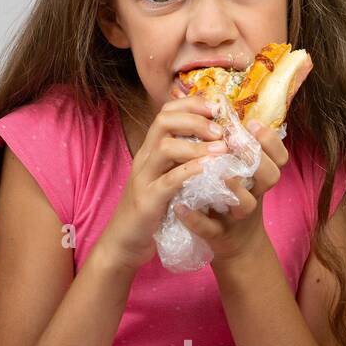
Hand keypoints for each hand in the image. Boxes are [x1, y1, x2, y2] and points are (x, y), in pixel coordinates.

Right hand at [99, 94, 227, 268]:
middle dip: (195, 119)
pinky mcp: (148, 201)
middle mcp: (145, 159)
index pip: (166, 112)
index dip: (191, 104)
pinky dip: (190, 171)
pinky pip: (168, 180)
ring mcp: (144, 179)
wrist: (124, 242)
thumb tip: (212, 142)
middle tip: (220, 130)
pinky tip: (209, 171)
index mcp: (150, 151)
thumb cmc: (151, 210)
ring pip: (165, 147)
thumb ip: (181, 160)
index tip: (216, 107)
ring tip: (221, 151)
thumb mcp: (165, 178)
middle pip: (163, 121)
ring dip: (196, 145)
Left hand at [175, 119, 288, 264]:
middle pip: (271, 176)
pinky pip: (209, 228)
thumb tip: (220, 107)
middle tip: (234, 141)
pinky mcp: (218, 235)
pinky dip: (195, 219)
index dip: (270, 141)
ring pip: (247, 204)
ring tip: (218, 173)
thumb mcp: (239, 172)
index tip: (252, 123)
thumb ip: (234, 147)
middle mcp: (255, 195)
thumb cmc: (231, 198)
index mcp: (259, 178)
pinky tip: (180, 207)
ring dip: (233, 187)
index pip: (279, 157)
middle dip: (256, 158)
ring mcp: (238, 216)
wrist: (230, 242)